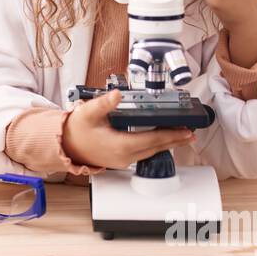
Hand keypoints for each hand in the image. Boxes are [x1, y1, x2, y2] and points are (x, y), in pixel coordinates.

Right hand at [62, 90, 195, 171]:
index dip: (171, 135)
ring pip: (152, 152)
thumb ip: (104, 103)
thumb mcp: (88, 113)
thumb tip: (117, 94)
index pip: (152, 140)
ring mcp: (123, 161)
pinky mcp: (121, 161)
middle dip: (176, 140)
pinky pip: (144, 154)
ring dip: (167, 144)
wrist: (65, 146)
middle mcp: (125, 156)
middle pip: (156, 148)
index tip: (186, 131)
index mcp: (120, 145)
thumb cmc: (76, 130)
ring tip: (182, 137)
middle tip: (191, 134)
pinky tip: (161, 141)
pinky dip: (156, 147)